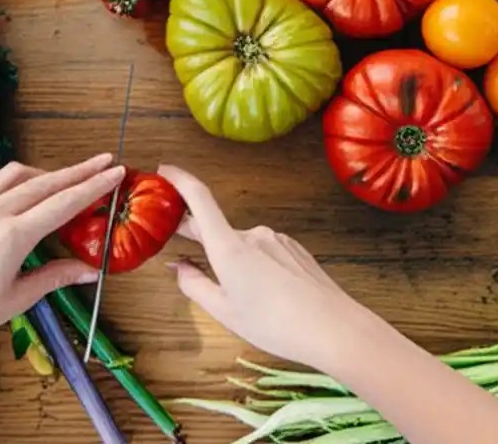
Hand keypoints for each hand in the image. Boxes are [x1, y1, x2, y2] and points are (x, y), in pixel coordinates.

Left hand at [0, 154, 124, 361]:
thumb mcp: (16, 299)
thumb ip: (54, 277)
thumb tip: (90, 271)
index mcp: (12, 236)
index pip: (63, 202)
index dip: (94, 186)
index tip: (116, 171)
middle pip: (44, 182)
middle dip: (77, 171)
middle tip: (103, 162)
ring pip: (13, 177)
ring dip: (43, 174)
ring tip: (63, 180)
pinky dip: (13, 187)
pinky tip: (20, 200)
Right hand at [161, 165, 386, 371]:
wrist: (333, 328)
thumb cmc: (277, 325)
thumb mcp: (225, 312)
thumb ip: (195, 285)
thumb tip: (179, 267)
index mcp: (229, 247)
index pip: (199, 198)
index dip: (179, 179)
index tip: (164, 170)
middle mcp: (252, 235)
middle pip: (216, 226)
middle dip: (196, 234)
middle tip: (178, 247)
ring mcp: (276, 239)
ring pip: (241, 244)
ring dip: (230, 258)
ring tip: (236, 295)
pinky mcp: (293, 248)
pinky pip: (263, 251)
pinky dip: (253, 264)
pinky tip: (263, 292)